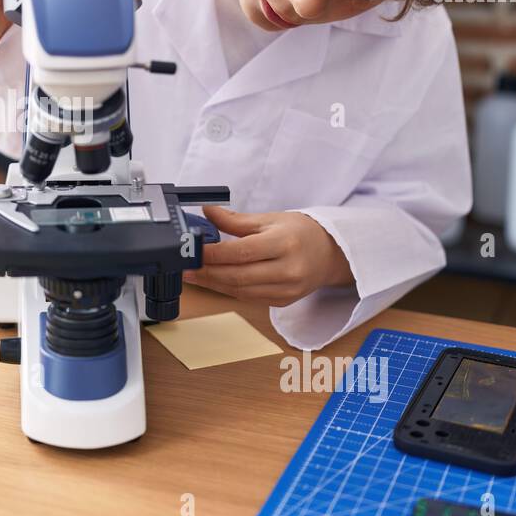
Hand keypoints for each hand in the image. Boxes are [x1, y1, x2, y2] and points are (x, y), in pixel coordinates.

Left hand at [182, 207, 353, 307]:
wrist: (330, 254)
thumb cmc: (301, 232)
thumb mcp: (270, 218)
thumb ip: (236, 220)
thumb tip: (207, 213)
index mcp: (285, 244)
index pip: (241, 252)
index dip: (213, 254)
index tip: (192, 251)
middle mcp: (288, 270)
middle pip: (238, 276)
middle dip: (206, 273)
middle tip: (184, 267)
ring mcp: (286, 290)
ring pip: (240, 291)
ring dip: (212, 284)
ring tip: (192, 275)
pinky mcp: (282, 301)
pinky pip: (248, 298)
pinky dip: (227, 290)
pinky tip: (213, 281)